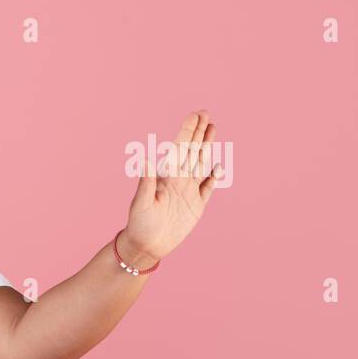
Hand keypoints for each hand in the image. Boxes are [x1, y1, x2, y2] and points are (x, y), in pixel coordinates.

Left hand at [121, 110, 220, 263]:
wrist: (147, 246)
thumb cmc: (139, 224)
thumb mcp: (142, 202)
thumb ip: (146, 181)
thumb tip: (144, 159)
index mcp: (166, 176)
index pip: (180, 148)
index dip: (188, 130)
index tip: (196, 114)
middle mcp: (178, 180)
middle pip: (192, 151)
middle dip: (199, 132)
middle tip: (206, 112)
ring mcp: (189, 191)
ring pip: (201, 164)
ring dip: (207, 147)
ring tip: (213, 129)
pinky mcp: (196, 206)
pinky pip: (207, 188)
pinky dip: (213, 177)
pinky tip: (218, 167)